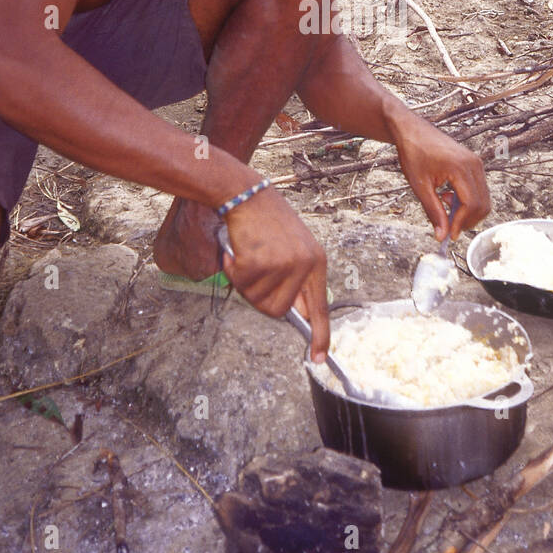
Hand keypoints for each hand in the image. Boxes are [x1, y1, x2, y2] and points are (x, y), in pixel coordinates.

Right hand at [221, 188, 329, 359]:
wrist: (247, 194)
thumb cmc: (267, 222)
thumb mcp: (294, 248)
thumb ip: (296, 279)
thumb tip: (296, 314)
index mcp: (316, 262)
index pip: (320, 307)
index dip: (320, 335)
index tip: (318, 358)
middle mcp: (304, 265)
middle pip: (278, 311)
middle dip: (260, 299)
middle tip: (254, 274)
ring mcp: (283, 264)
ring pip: (257, 300)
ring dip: (245, 283)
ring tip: (248, 257)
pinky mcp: (260, 262)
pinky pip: (240, 284)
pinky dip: (232, 270)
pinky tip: (236, 251)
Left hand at [388, 110, 489, 241]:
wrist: (412, 130)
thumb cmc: (413, 153)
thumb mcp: (420, 186)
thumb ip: (433, 212)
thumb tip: (442, 236)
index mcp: (461, 168)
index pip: (471, 204)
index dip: (461, 223)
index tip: (449, 235)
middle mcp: (474, 164)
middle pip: (482, 204)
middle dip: (467, 221)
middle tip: (447, 227)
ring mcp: (476, 163)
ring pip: (483, 199)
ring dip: (467, 211)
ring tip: (443, 205)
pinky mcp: (474, 163)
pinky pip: (478, 189)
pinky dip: (467, 200)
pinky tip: (447, 196)